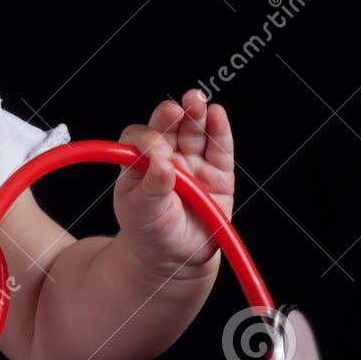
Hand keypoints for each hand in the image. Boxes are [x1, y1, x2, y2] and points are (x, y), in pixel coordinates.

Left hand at [112, 89, 235, 280]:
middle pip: (169, 127)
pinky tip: (217, 114)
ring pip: (195, 132)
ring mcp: (194, 163)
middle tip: (175, 109)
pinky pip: (220, 149)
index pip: (140, 138)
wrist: (174, 257)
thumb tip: (162, 165)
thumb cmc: (150, 230)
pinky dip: (220, 130)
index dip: (146, 138)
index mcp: (141, 161)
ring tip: (196, 102)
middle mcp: (168, 156)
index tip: (153, 148)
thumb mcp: (141, 212)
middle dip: (172, 115)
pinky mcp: (218, 173)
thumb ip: (151, 188)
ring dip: (196, 115)